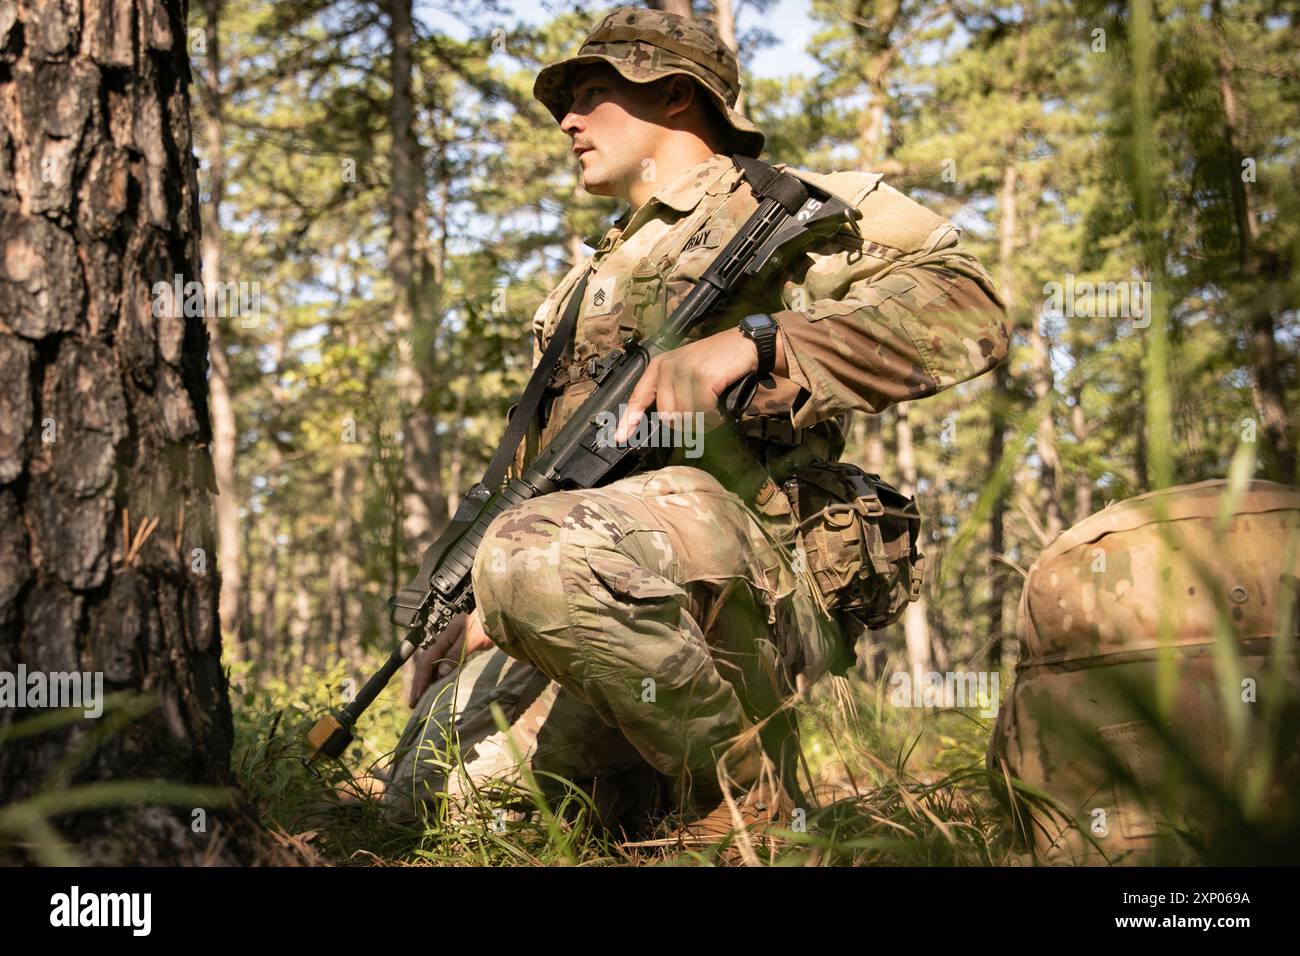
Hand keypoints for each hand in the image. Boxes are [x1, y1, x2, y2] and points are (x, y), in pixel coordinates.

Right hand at [408, 608, 493, 706]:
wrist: (497, 613)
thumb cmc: (487, 624)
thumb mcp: (472, 639)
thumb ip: (456, 654)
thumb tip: (440, 673)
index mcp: (444, 638)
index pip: (427, 661)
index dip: (420, 680)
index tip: (417, 697)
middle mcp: (443, 641)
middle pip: (425, 664)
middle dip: (418, 684)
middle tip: (413, 704)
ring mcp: (449, 644)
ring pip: (432, 665)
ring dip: (425, 681)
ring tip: (421, 698)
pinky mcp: (457, 647)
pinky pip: (441, 664)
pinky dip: (435, 677)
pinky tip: (435, 685)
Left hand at [614, 328, 759, 442]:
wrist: (745, 343)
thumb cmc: (718, 361)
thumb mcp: (687, 371)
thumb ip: (673, 392)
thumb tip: (669, 422)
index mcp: (659, 366)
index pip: (638, 396)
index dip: (629, 419)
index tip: (620, 437)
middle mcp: (667, 367)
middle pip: (666, 416)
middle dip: (685, 425)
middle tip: (703, 421)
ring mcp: (684, 371)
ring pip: (685, 417)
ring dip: (703, 423)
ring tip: (714, 414)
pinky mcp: (702, 377)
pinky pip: (703, 412)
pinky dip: (714, 418)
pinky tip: (720, 412)